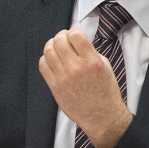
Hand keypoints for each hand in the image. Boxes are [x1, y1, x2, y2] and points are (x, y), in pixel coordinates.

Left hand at [38, 27, 132, 147]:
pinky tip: (53, 60)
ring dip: (52, 45)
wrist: (102, 116)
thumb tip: (76, 40)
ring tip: (57, 48)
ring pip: (48, 51)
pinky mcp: (54, 86)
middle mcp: (76, 68)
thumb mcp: (105, 66)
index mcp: (92, 61)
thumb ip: (90, 51)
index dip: (73, 30)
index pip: (75, 35)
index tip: (75, 33)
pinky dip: (46, 58)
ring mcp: (63, 77)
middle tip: (64, 38)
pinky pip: (43, 65)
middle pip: (59, 40)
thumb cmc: (106, 92)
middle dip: (61, 36)